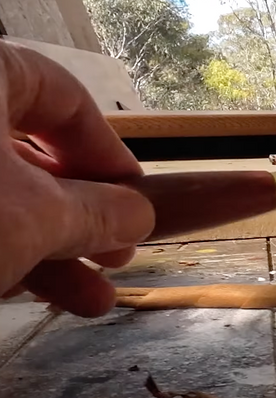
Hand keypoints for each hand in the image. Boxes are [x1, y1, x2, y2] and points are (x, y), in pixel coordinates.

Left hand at [0, 42, 153, 316]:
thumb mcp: (36, 217)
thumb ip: (96, 213)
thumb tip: (137, 216)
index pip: (65, 97)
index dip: (112, 155)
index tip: (140, 205)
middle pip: (33, 153)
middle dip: (82, 218)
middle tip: (115, 258)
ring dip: (50, 249)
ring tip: (86, 300)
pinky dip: (2, 249)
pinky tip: (31, 294)